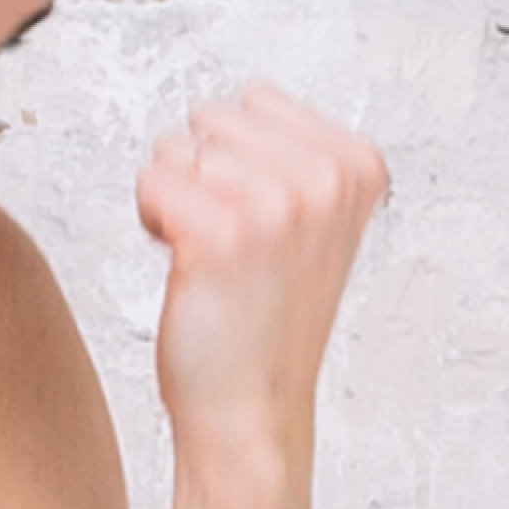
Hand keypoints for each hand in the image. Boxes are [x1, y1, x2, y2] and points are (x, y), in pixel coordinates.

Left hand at [135, 82, 383, 468]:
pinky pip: (150, 183)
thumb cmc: (266, 318)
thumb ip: (294, 153)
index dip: (239, 156)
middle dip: (203, 172)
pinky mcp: (223, 232)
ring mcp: (278, 203)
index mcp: (358, 164)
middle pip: (212, 116)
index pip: (256, 97)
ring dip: (176, 198)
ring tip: (212, 256)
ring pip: (175, 145)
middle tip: (232, 243)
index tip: (262, 219)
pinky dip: (152, 223)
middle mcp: (327, 178)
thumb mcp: (313, 220)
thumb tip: (239, 98)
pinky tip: (187, 268)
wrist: (251, 410)